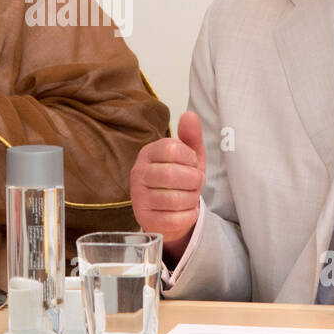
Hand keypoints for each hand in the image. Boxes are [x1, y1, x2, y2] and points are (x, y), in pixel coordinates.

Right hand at [130, 111, 206, 260]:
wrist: (170, 211)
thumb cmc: (181, 180)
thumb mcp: (189, 157)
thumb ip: (191, 135)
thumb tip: (189, 115)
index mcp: (148, 153)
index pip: (171, 149)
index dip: (189, 158)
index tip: (191, 163)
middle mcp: (138, 173)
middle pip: (171, 174)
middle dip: (193, 180)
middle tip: (195, 183)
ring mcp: (138, 197)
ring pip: (174, 199)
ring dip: (191, 199)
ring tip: (189, 197)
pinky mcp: (144, 219)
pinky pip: (174, 219)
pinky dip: (187, 216)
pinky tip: (184, 211)